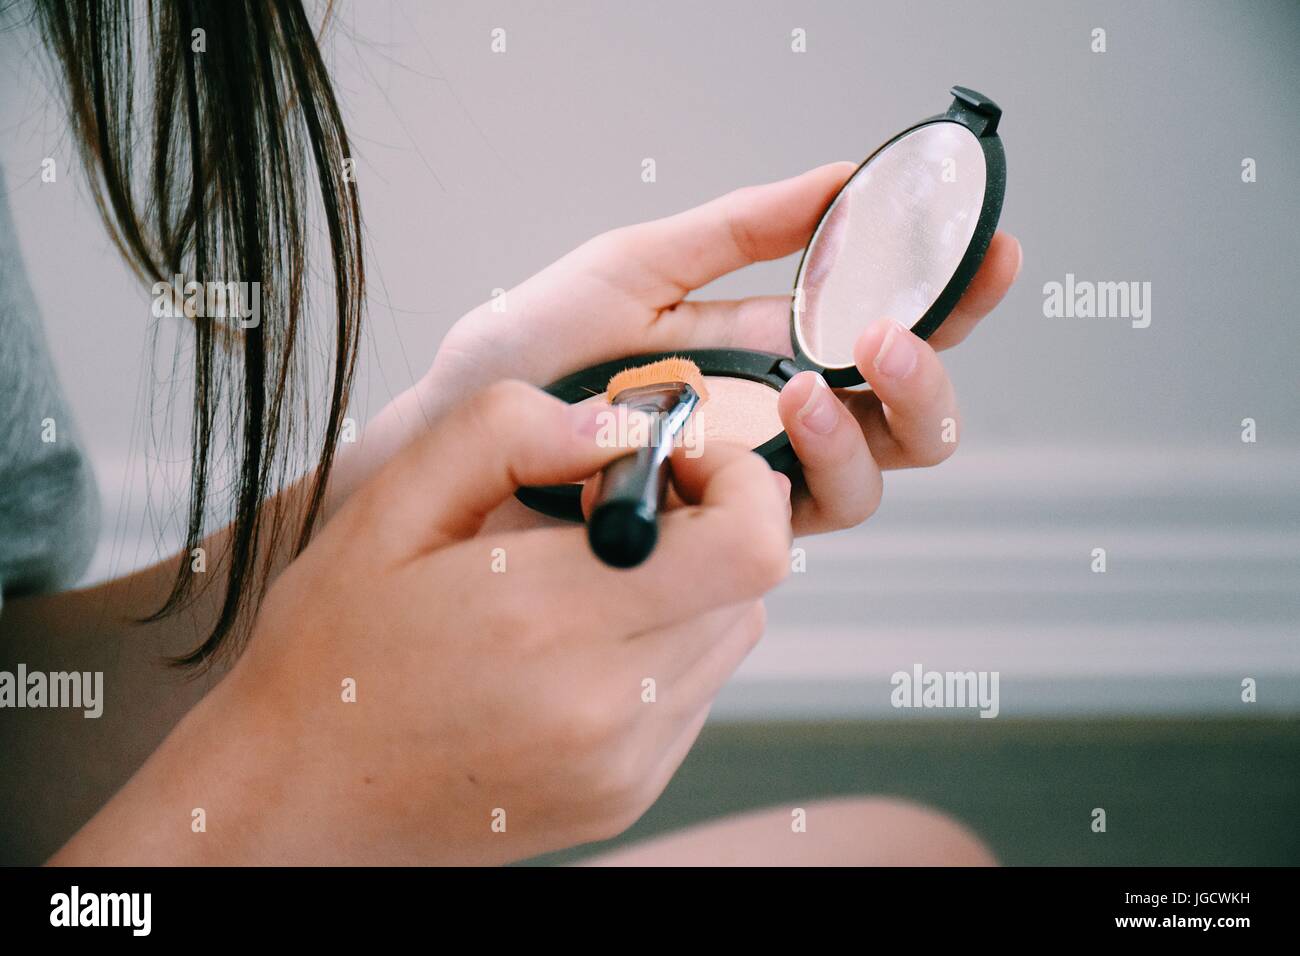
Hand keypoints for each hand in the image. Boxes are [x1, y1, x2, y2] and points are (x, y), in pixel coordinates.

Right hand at [77, 382, 789, 864]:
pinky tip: (580, 643)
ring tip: (590, 579)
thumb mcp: (390, 509)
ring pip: (731, 637)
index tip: (674, 458)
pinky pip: (694, 694)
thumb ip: (505, 433)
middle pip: (752, 585)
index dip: (736, 479)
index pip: (748, 542)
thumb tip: (613, 423)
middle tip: (615, 512)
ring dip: (689, 586)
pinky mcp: (625, 793)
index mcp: (548, 619)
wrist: (295, 800)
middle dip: (709, 523)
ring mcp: (623, 762)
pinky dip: (664, 650)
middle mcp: (606, 704)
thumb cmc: (331, 657)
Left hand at [418, 163, 1020, 534]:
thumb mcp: (634, 266)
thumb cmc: (532, 353)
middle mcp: (775, 417)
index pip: (881, 323)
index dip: (945, 291)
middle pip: (902, 411)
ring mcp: (753, 479)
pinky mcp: (723, 532)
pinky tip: (783, 419)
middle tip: (901, 332)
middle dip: (929, 370)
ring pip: (874, 473)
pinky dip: (817, 466)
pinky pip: (806, 515)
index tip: (982, 248)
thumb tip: (839, 178)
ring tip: (813, 379)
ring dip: (872, 421)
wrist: (456, 432)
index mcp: (765, 345)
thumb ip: (737, 230)